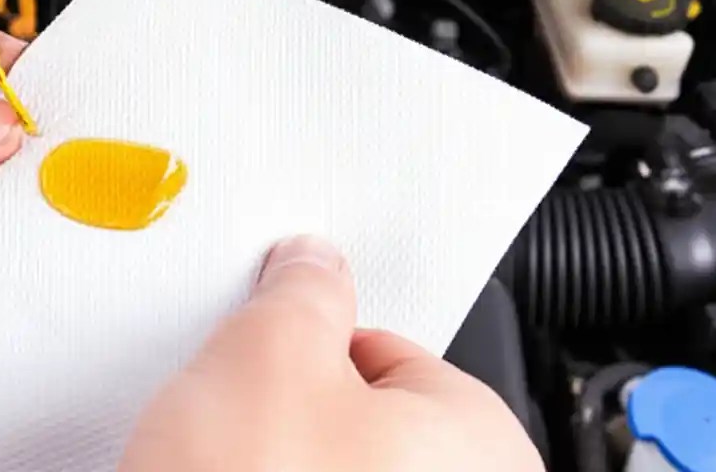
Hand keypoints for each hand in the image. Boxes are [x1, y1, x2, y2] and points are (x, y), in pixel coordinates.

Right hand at [119, 236, 542, 471]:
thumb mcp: (268, 355)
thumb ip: (302, 291)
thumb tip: (312, 263)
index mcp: (483, 444)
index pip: (387, 351)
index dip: (307, 344)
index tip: (263, 351)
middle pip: (354, 423)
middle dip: (284, 414)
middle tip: (233, 428)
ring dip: (267, 467)